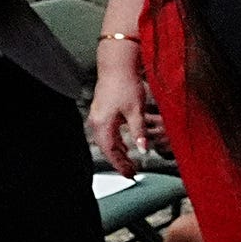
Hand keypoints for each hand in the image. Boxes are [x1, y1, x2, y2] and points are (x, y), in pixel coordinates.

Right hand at [89, 48, 149, 176]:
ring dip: (119, 153)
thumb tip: (143, 150)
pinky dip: (116, 143)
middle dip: (120, 162)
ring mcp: (98, 118)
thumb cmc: (125, 85)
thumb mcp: (136, 110)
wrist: (117, 66)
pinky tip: (125, 147)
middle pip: (107, 149)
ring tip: (131, 164)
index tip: (130, 174)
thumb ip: (139, 131)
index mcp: (103, 124)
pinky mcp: (102, 113)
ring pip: (107, 142)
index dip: (120, 165)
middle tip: (132, 173)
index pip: (110, 152)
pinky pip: (108, 134)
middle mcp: (97, 123)